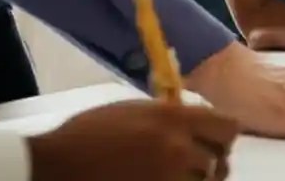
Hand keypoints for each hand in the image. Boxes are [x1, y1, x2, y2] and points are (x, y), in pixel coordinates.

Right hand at [27, 100, 237, 180]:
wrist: (55, 165)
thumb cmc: (88, 133)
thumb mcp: (133, 110)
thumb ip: (170, 115)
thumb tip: (195, 124)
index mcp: (174, 118)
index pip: (229, 127)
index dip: (223, 137)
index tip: (213, 142)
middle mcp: (179, 148)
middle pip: (219, 161)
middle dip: (210, 164)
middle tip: (194, 166)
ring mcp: (169, 177)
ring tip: (175, 176)